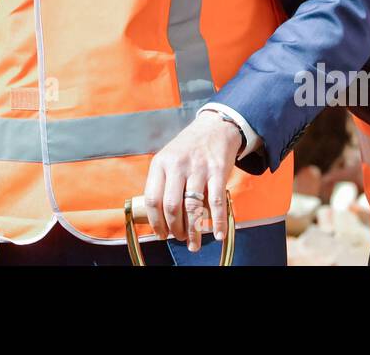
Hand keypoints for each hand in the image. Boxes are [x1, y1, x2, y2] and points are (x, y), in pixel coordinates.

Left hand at [142, 111, 240, 251]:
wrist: (215, 127)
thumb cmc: (188, 148)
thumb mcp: (168, 158)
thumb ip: (162, 182)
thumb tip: (159, 217)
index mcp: (160, 163)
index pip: (152, 198)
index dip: (155, 221)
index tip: (161, 234)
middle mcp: (177, 165)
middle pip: (171, 206)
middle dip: (174, 228)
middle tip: (178, 238)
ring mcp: (198, 168)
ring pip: (192, 207)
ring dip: (193, 230)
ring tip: (194, 243)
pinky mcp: (218, 171)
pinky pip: (216, 201)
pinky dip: (217, 221)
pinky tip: (218, 234)